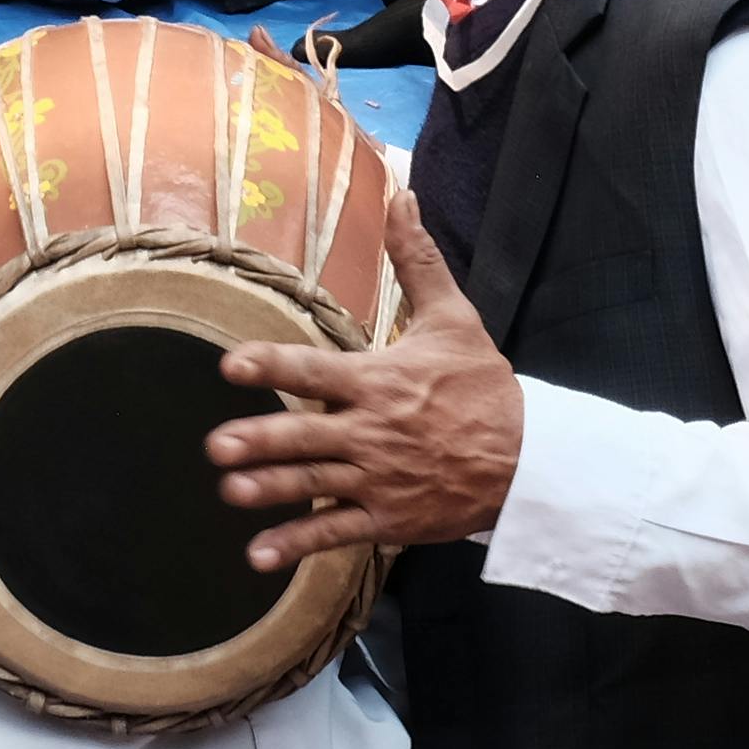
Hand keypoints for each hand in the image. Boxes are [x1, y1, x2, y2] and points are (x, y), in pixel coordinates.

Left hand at [210, 187, 524, 564]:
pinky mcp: (389, 518)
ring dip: (271, 490)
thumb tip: (403, 193)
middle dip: (261, 441)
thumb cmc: (484, 386)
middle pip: (307, 435)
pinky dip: (297, 545)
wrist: (531, 460)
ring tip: (230, 493)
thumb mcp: (454, 317)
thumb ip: (418, 259)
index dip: (272, 366)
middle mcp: (372, 430)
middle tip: (217, 447)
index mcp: (379, 380)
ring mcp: (379, 478)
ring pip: (315, 485)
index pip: (315, 369)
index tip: (232, 366)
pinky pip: (336, 532)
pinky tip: (258, 555)